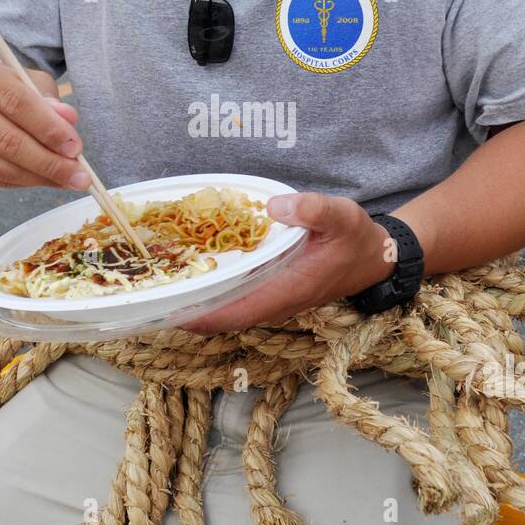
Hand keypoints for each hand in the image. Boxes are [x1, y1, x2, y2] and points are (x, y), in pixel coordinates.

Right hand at [0, 47, 87, 189]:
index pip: (15, 101)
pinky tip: (42, 179)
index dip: (48, 127)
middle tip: (79, 176)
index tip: (75, 147)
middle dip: (48, 162)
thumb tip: (68, 119)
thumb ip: (47, 98)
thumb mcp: (23, 79)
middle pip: (5, 139)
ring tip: (66, 180)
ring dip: (38, 178)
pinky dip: (22, 182)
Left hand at [181, 192, 395, 333]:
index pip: (236, 312)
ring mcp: (272, 300)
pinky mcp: (272, 292)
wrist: (375, 257)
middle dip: (187, 310)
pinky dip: (212, 293)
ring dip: (197, 303)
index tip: (169, 310)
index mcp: (286, 290)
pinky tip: (193, 273)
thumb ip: (312, 210)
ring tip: (161, 282)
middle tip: (149, 291)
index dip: (201, 315)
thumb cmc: (356, 238)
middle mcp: (275, 302)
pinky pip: (236, 299)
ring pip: (227, 310)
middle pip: (222, 317)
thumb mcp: (341, 216)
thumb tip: (275, 207)